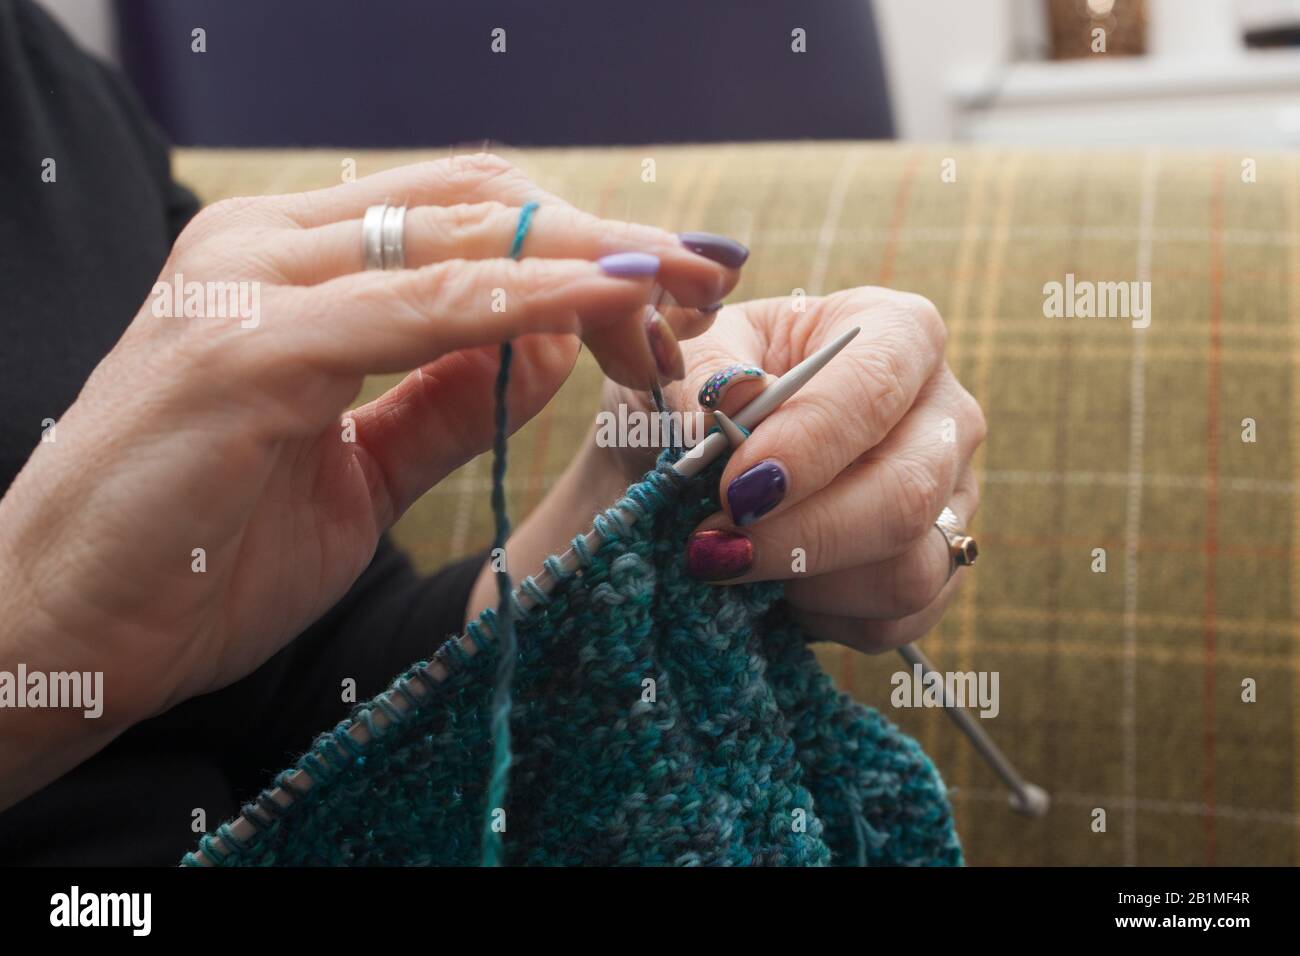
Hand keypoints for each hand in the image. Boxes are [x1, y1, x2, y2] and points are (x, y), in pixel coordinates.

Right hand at [0, 153, 742, 764]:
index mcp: (288, 268)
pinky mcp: (245, 349)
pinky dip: (525, 299)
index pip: (461, 215)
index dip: (575, 239)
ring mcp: (250, 287)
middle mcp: (264, 249)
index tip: (674, 282)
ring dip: (588, 258)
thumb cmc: (197, 554)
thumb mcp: (354, 469)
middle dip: (605, 237)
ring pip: (460, 235)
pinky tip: (607, 303)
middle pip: (476, 202)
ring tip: (687, 289)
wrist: (60, 630)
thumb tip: (549, 343)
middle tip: (713, 275)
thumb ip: (444, 396)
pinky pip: (420, 305)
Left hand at [600, 287, 984, 651]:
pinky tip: (774, 590)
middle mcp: (943, 413)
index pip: (879, 382)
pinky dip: (824, 618)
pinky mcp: (936, 568)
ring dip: (807, 583)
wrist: (689, 471)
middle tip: (713, 546)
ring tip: (736, 562)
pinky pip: (899, 621)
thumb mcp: (684, 365)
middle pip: (907, 491)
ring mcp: (950, 497)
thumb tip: (737, 398)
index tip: (736, 488)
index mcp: (894, 332)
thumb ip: (705, 375)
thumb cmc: (696, 399)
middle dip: (801, 534)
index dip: (810, 442)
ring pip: (911, 569)